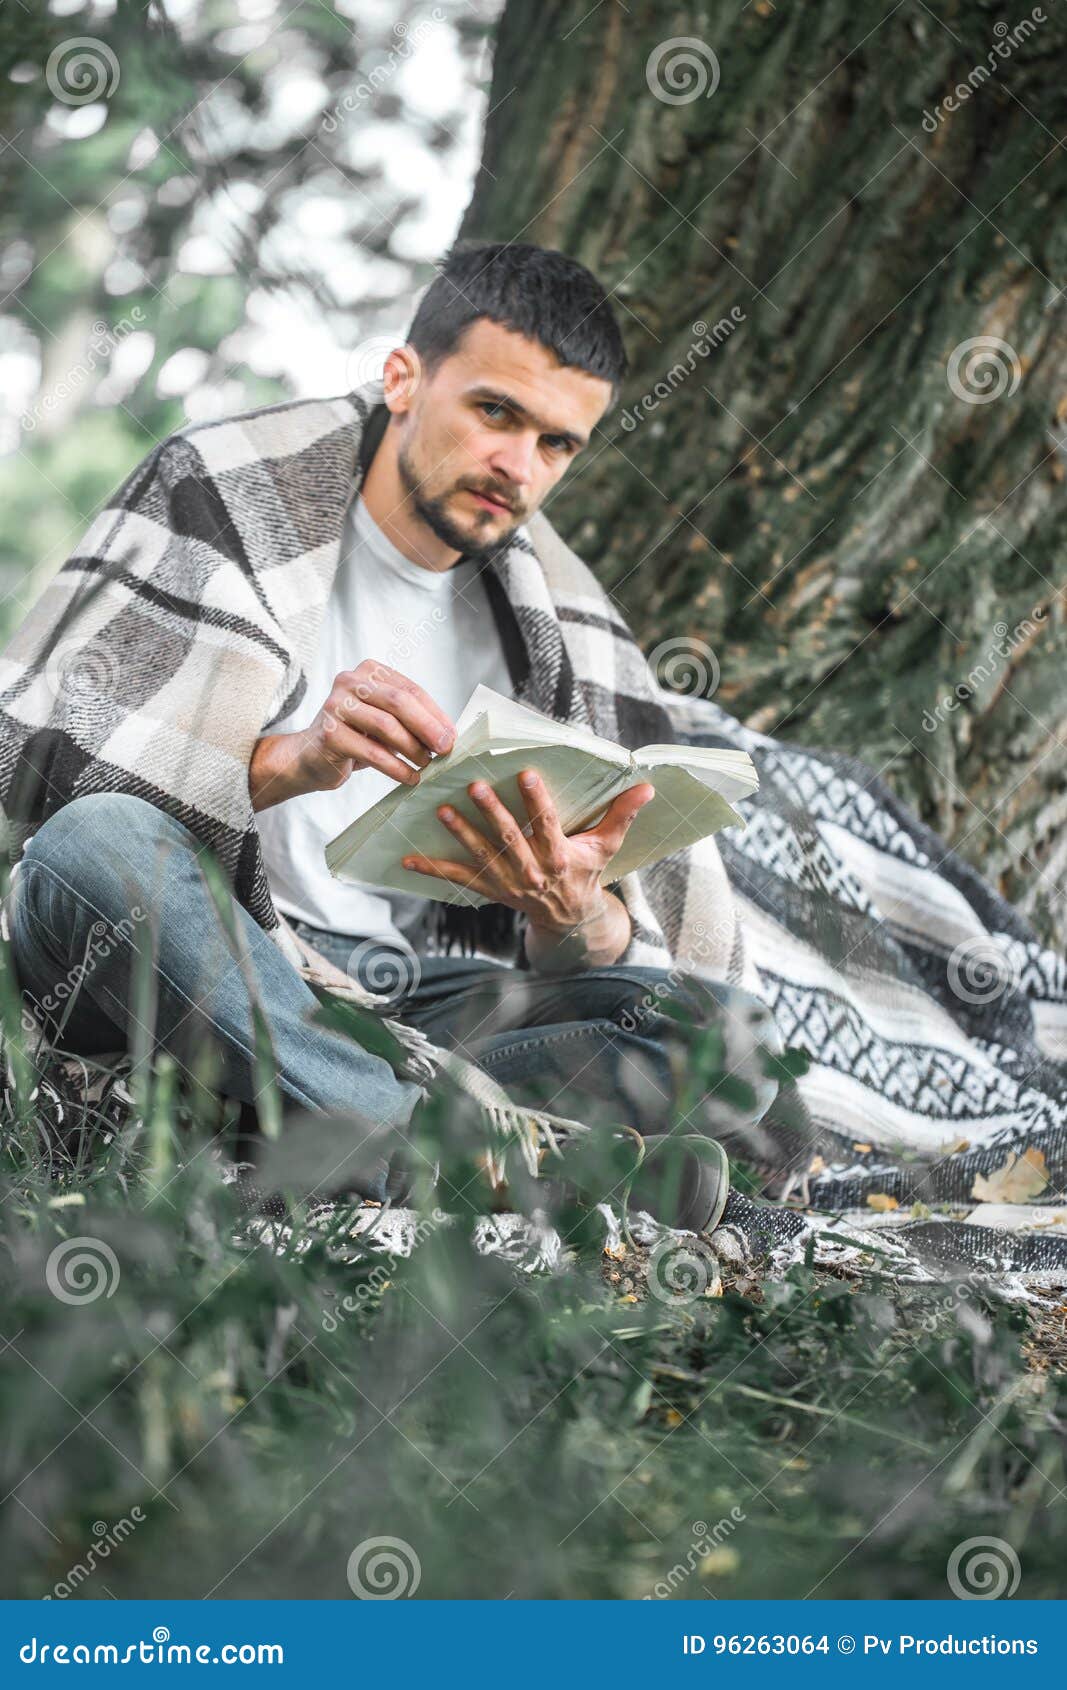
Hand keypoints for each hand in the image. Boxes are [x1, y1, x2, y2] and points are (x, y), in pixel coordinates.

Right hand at [250, 661, 455, 810]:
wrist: (310, 758)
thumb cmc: (356, 738)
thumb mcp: (385, 721)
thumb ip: (412, 720)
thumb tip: (449, 735)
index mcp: (368, 672)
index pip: (410, 689)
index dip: (435, 714)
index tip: (453, 736)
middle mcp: (349, 681)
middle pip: (399, 702)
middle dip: (428, 727)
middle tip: (446, 749)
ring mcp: (335, 705)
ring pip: (386, 726)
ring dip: (413, 749)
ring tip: (428, 765)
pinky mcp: (329, 733)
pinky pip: (372, 752)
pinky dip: (397, 768)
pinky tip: (410, 778)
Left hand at [400, 768, 655, 969]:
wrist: (569, 917)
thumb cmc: (587, 871)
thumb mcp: (608, 845)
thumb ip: (623, 814)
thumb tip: (647, 786)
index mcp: (560, 857)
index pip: (548, 825)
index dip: (538, 801)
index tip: (527, 774)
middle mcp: (532, 872)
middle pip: (510, 840)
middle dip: (492, 814)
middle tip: (475, 787)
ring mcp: (508, 883)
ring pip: (482, 856)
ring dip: (461, 834)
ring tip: (444, 811)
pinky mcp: (490, 889)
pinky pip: (458, 880)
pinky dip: (432, 871)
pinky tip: (407, 861)